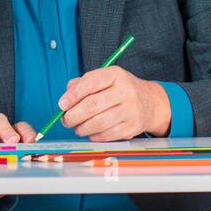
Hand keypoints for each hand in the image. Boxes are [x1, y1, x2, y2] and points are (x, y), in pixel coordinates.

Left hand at [56, 66, 170, 141]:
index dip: (73, 95)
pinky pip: (107, 135)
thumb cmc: (119, 90)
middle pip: (92, 106)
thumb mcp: (104, 79)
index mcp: (115, 75)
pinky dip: (94, 136)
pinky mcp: (133, 127)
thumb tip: (65, 99)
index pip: (90, 83)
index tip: (62, 105)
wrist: (149, 102)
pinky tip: (92, 132)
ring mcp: (131, 110)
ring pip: (98, 123)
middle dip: (73, 116)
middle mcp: (125, 91)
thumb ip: (82, 84)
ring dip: (82, 128)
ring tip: (78, 127)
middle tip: (66, 120)